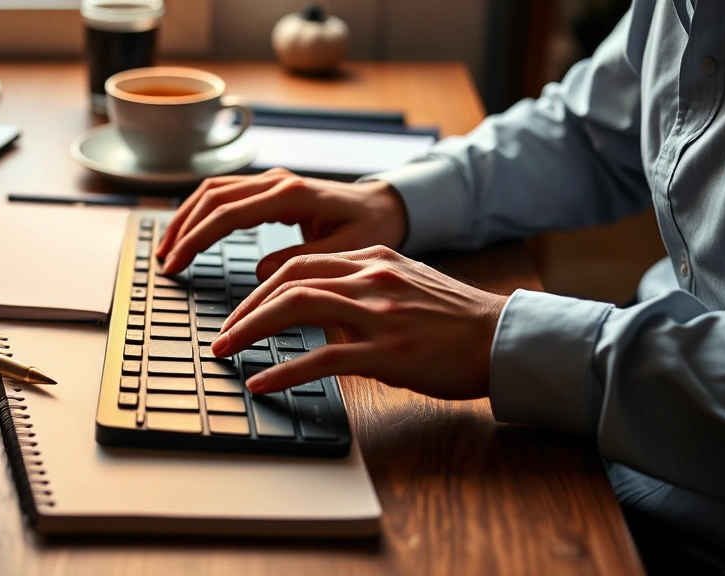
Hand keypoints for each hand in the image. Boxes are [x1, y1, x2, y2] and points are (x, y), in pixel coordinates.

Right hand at [156, 168, 407, 275]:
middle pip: (211, 197)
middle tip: (165, 263)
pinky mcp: (268, 188)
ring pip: (212, 190)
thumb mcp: (345, 251)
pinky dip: (201, 213)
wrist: (385, 205)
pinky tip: (190, 234)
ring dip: (186, 218)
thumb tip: (262, 273)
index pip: (228, 214)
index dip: (197, 241)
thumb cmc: (370, 228)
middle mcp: (276, 181)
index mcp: (292, 195)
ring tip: (168, 250)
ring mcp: (270, 181)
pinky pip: (224, 193)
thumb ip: (302, 260)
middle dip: (182, 230)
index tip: (176, 266)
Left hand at [210, 245, 508, 399]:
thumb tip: (318, 309)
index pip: (301, 263)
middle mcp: (370, 278)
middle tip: (222, 334)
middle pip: (288, 281)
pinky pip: (322, 358)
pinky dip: (284, 371)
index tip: (241, 310)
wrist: (502, 338)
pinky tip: (262, 383)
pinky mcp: (387, 351)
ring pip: (297, 308)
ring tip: (226, 351)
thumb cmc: (453, 319)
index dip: (261, 287)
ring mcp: (377, 313)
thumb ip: (360, 288)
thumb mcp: (403, 285)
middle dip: (246, 309)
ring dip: (251, 331)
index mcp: (372, 260)